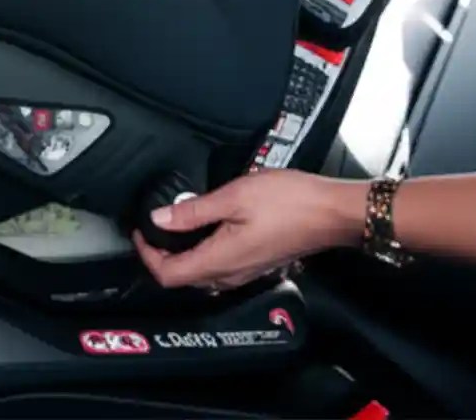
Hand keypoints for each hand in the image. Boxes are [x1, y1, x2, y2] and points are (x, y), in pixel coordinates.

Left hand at [133, 169, 366, 290]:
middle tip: (154, 228)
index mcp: (220, 260)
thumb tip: (160, 218)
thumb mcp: (234, 197)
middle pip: (182, 277)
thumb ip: (193, 211)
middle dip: (161, 255)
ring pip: (200, 274)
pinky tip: (206, 228)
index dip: (147, 255)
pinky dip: (203, 252)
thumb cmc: (292, 203)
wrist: (333, 212)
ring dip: (182, 254)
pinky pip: (219, 267)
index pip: (168, 275)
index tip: (142, 233)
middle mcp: (230, 274)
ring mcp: (245, 272)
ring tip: (175, 226)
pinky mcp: (256, 264)